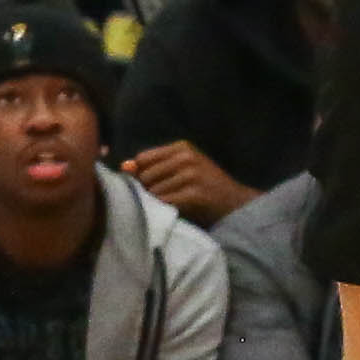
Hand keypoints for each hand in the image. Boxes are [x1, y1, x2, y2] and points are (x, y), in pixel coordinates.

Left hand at [123, 137, 255, 222]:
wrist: (235, 204)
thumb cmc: (204, 187)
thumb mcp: (181, 170)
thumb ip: (153, 167)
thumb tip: (124, 166)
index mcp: (182, 147)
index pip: (142, 159)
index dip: (141, 175)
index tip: (151, 186)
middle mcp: (187, 157)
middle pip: (145, 175)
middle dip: (146, 190)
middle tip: (160, 200)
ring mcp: (191, 175)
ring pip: (152, 191)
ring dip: (155, 203)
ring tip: (168, 207)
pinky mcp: (194, 194)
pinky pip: (164, 203)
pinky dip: (163, 210)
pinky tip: (173, 212)